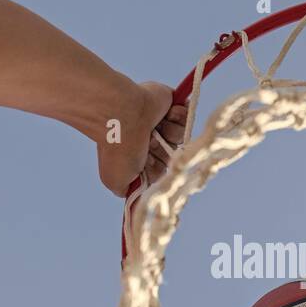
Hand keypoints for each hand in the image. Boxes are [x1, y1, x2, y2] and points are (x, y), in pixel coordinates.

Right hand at [96, 81, 187, 197]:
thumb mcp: (117, 182)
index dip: (161, 169)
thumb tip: (139, 201)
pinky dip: (178, 115)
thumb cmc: (119, 149)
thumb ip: (131, 193)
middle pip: (177, 155)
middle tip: (149, 143)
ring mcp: (162, 122)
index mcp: (142, 158)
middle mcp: (153, 141)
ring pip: (184, 136)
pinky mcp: (172, 105)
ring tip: (153, 127)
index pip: (166, 170)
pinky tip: (162, 115)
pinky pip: (189, 115)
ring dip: (170, 133)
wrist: (122, 114)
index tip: (148, 163)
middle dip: (166, 152)